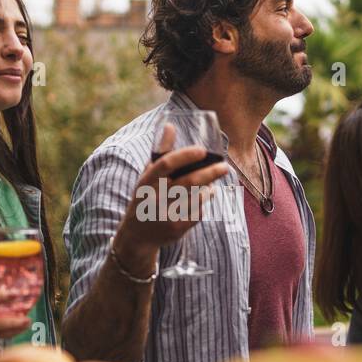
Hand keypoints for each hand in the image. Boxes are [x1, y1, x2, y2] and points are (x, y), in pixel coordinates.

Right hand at [112, 123, 229, 266]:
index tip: (202, 150)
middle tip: (224, 166)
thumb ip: (161, 153)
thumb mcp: (147, 176)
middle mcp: (155, 198)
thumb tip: (170, 126)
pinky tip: (206, 196)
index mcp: (146, 182)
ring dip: (209, 188)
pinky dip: (204, 203)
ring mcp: (166, 215)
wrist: (137, 235)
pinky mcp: (176, 229)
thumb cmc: (145, 197)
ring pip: (197, 197)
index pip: (166, 164)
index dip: (185, 156)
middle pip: (188, 182)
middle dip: (210, 173)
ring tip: (214, 181)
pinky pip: (198, 213)